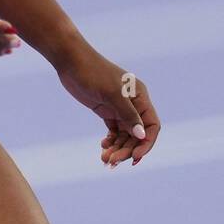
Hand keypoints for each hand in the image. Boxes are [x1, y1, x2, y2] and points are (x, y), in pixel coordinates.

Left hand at [55, 51, 159, 167]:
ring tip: (105, 158)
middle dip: (127, 149)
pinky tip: (103, 146)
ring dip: (118, 148)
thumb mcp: (111, 94)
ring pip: (125, 135)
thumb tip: (142, 135)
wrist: (71, 61)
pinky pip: (114, 131)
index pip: (151, 126)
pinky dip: (111, 141)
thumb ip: (128, 114)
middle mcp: (133, 104)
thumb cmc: (93, 73)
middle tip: (111, 161)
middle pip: (137, 134)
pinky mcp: (107, 110)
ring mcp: (119, 108)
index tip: (134, 158)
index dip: (146, 144)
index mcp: (140, 97)